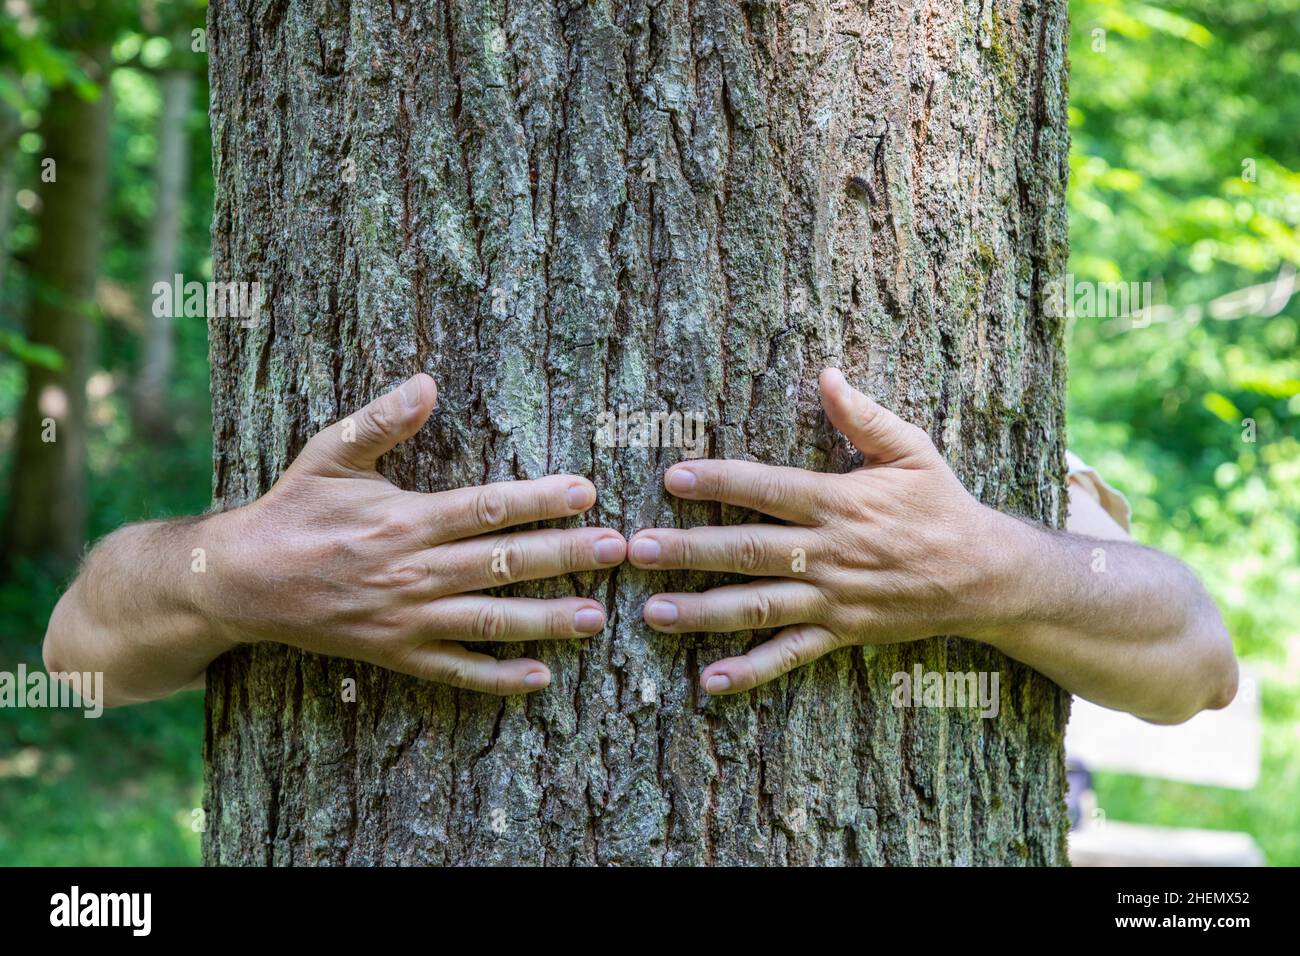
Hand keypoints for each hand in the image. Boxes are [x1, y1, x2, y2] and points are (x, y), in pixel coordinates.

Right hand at [202, 374, 625, 694]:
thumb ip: (381, 420)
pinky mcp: (396, 655)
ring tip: (597, 616)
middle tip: (617, 550)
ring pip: (490, 621)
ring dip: (547, 620)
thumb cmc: (292, 510)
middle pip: (502, 564)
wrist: (240, 582)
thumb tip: (427, 381)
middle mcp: (412, 572)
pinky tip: (539, 678)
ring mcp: (406, 619)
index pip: (486, 508)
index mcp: (404, 519)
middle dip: (564, 556)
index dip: (539, 499)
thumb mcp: (328, 453)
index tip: (587, 491)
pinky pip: (454, 671)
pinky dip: (496, 678)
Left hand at [627, 368, 1009, 694]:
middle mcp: (830, 553)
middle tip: (637, 550)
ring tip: (653, 612)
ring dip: (703, 611)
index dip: (720, 482)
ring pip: (759, 606)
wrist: (986, 575)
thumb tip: (827, 374)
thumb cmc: (942, 506)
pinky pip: (791, 655)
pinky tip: (710, 679)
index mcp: (841, 503)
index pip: (769, 489)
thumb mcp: (913, 451)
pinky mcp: (841, 633)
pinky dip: (752, 670)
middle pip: (749, 551)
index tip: (673, 477)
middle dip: (689, 550)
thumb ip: (864, 416)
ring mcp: (833, 598)